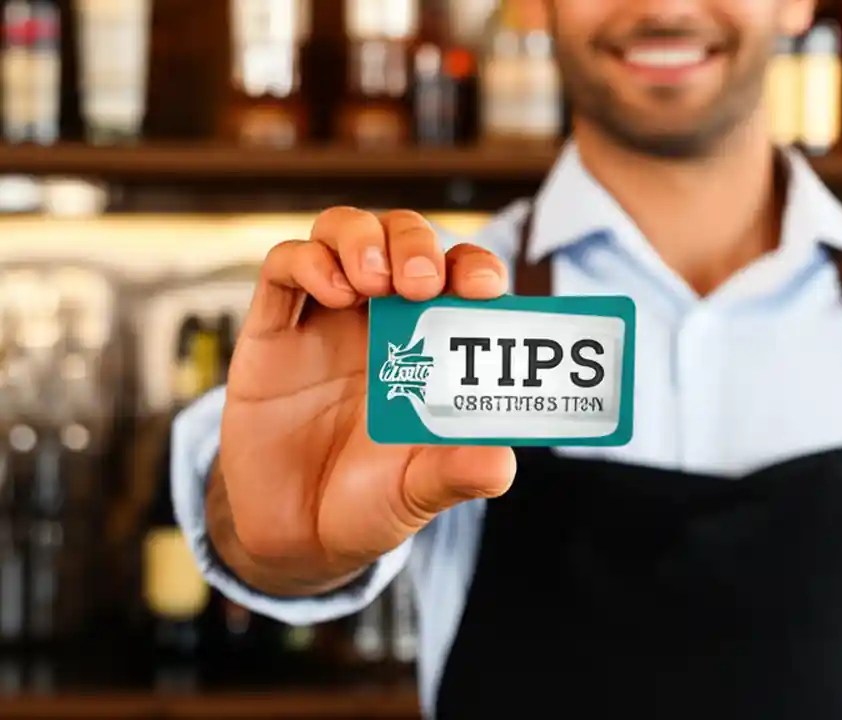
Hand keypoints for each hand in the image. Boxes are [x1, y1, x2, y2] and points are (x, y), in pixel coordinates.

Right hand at [212, 208, 515, 596]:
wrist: (294, 537)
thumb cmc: (369, 503)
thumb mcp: (419, 492)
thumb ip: (457, 474)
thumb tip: (501, 463)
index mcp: (430, 346)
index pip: (460, 277)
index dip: (475, 267)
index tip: (484, 288)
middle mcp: (381, 321)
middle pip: (403, 237)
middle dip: (417, 242)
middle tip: (421, 282)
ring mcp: (325, 319)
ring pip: (343, 232)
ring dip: (364, 238)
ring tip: (375, 282)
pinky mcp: (271, 332)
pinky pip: (283, 267)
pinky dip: (309, 262)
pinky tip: (332, 293)